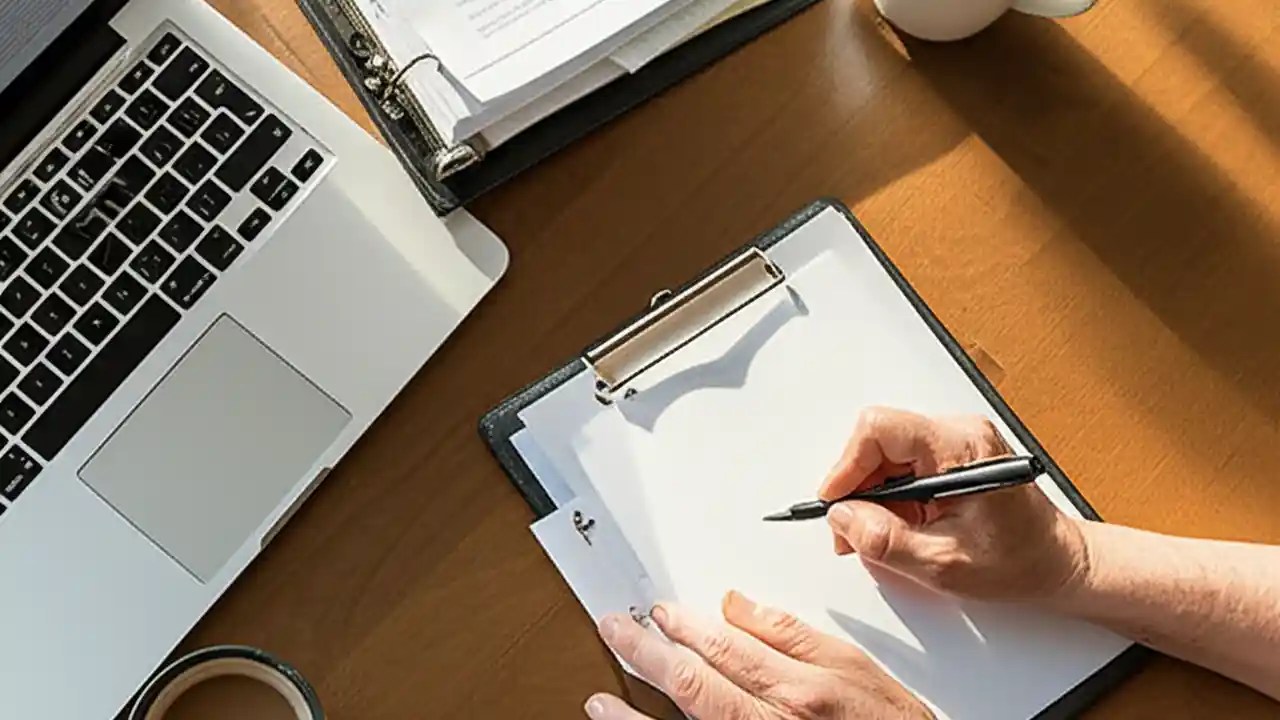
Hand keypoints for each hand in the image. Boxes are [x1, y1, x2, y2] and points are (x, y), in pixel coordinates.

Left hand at [586, 591, 932, 719]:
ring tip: (599, 703)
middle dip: (647, 656)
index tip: (658, 614)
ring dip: (635, 718)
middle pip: (695, 687)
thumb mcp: (855, 670)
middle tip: (614, 631)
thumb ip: (793, 636)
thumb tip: (739, 605)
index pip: (726, 649)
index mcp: (801, 692)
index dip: (684, 629)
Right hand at [820, 407, 1087, 600]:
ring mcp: (957, 441)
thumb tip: (843, 519)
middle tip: (851, 530)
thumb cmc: (1020, 562)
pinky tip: (901, 523)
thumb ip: (885, 541)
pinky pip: (902, 462)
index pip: (880, 429)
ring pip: (886, 453)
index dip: (846, 466)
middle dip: (856, 486)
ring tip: (882, 533)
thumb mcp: (943, 564)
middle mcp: (960, 433)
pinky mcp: (953, 454)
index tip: (835, 502)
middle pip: (878, 440)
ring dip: (872, 493)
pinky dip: (890, 494)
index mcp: (962, 449)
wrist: (1057, 563)